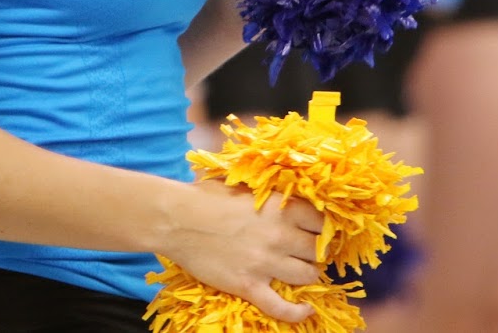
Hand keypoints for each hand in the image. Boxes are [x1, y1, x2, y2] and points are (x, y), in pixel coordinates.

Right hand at [162, 179, 323, 321]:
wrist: (176, 219)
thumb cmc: (205, 196)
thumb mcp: (243, 185)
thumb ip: (268, 194)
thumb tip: (286, 197)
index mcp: (280, 207)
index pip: (321, 222)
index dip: (322, 229)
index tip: (316, 232)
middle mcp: (279, 235)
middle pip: (317, 251)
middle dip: (316, 253)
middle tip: (307, 253)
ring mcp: (265, 263)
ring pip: (307, 276)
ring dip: (307, 275)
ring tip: (300, 272)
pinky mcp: (248, 285)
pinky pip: (281, 307)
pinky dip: (297, 312)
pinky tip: (305, 310)